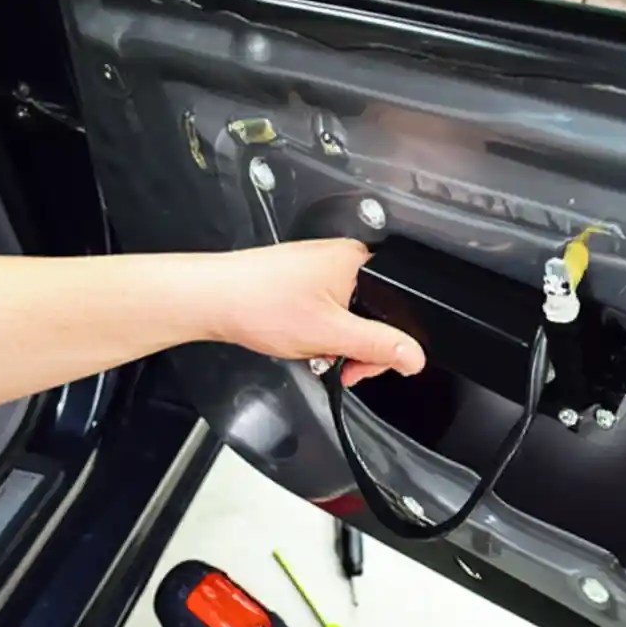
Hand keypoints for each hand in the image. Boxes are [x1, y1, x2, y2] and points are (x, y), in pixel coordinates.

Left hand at [209, 239, 425, 385]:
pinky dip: (318, 331)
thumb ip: (379, 347)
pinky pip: (326, 310)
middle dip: (359, 347)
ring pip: (349, 314)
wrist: (210, 299)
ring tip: (313, 353)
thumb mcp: (332, 335)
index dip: (389, 341)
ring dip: (336, 342)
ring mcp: (319, 267)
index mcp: (358, 261)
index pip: (399, 304)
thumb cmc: (261, 304)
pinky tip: (302, 342)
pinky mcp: (301, 278)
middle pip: (374, 311)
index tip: (369, 364)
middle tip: (341, 368)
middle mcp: (342, 258)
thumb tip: (415, 356)